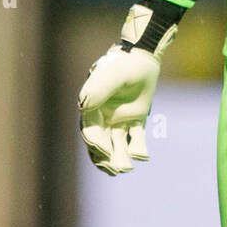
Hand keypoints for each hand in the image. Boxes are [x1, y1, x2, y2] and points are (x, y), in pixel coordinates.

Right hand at [78, 3, 175, 174]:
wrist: (143, 57)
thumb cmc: (123, 65)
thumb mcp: (111, 75)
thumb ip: (98, 89)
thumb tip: (82, 106)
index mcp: (92, 108)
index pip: (90, 131)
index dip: (96, 143)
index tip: (105, 151)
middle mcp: (103, 116)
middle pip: (102, 143)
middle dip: (107, 158)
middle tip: (117, 169)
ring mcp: (119, 119)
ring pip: (117, 144)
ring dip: (120, 158)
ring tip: (127, 169)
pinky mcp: (135, 119)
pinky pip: (136, 137)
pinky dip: (139, 148)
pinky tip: (143, 156)